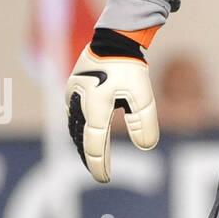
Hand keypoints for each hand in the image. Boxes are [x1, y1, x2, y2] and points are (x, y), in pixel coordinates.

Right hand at [65, 28, 158, 182]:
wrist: (115, 38)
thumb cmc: (131, 67)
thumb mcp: (144, 95)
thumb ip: (144, 122)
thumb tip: (146, 146)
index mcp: (95, 106)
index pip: (94, 144)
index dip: (99, 164)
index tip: (105, 179)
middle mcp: (79, 103)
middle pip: (81, 139)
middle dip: (89, 157)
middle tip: (99, 172)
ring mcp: (73, 96)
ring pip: (74, 128)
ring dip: (83, 144)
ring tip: (93, 157)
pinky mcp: (72, 89)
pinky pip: (73, 116)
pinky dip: (80, 129)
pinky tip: (87, 135)